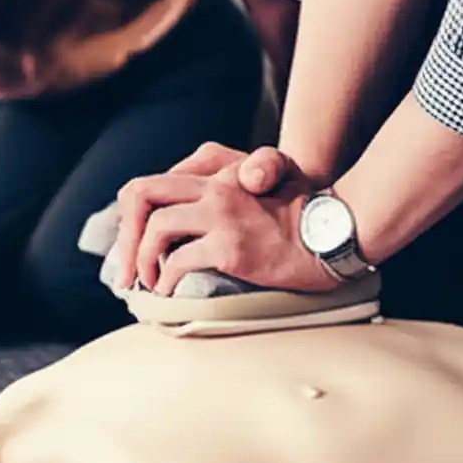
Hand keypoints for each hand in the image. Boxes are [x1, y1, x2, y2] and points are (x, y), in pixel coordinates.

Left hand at [112, 143, 298, 288]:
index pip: (155, 181)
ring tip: (147, 281)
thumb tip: (183, 212)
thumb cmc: (303, 214)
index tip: (134, 241)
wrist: (336, 235)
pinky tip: (168, 291)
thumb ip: (226, 182)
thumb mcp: (266, 178)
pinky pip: (179, 260)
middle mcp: (216, 188)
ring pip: (156, 227)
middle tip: (125, 266)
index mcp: (219, 171)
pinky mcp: (231, 247)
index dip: (135, 213)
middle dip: (126, 233)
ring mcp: (222, 216)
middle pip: (143, 194)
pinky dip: (166, 279)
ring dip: (142, 258)